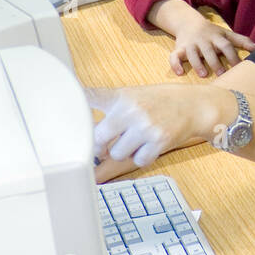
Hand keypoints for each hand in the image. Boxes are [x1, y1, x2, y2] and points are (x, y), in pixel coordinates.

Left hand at [86, 83, 227, 166]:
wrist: (194, 105)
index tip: (61, 105)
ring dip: (123, 152)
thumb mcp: (134, 94)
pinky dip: (141, 157)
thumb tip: (84, 126)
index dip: (73, 101)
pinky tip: (149, 145)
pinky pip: (138, 160)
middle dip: (100, 145)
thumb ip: (110, 105)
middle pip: (98, 138)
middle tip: (104, 145)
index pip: (90, 97)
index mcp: (121, 96)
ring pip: (117, 153)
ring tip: (134, 141)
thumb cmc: (160, 101)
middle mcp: (131, 110)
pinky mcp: (159, 141)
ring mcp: (145, 126)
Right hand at [169, 17, 254, 77]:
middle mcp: (203, 40)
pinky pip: (174, 56)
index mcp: (217, 37)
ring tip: (204, 75)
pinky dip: (175, 64)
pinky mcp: (179, 48)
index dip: (233, 56)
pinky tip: (179, 73)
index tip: (240, 67)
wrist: (188, 23)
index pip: (226, 45)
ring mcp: (190, 44)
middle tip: (222, 74)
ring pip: (191, 53)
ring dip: (197, 64)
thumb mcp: (227, 34)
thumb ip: (243, 41)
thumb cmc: (213, 33)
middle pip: (209, 50)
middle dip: (215, 62)